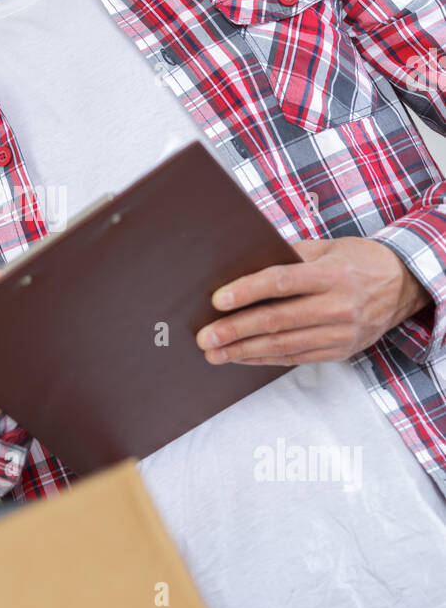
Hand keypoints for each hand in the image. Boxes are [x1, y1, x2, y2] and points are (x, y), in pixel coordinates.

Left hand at [194, 236, 431, 366]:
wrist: (402, 286)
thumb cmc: (357, 260)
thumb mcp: (327, 248)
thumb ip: (290, 257)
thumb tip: (244, 267)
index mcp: (332, 274)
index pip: (281, 282)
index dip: (247, 291)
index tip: (217, 300)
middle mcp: (337, 306)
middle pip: (277, 320)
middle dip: (235, 331)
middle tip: (205, 337)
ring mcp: (340, 333)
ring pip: (283, 346)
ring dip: (244, 351)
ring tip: (214, 353)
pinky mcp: (340, 351)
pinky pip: (295, 358)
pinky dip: (265, 359)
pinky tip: (242, 357)